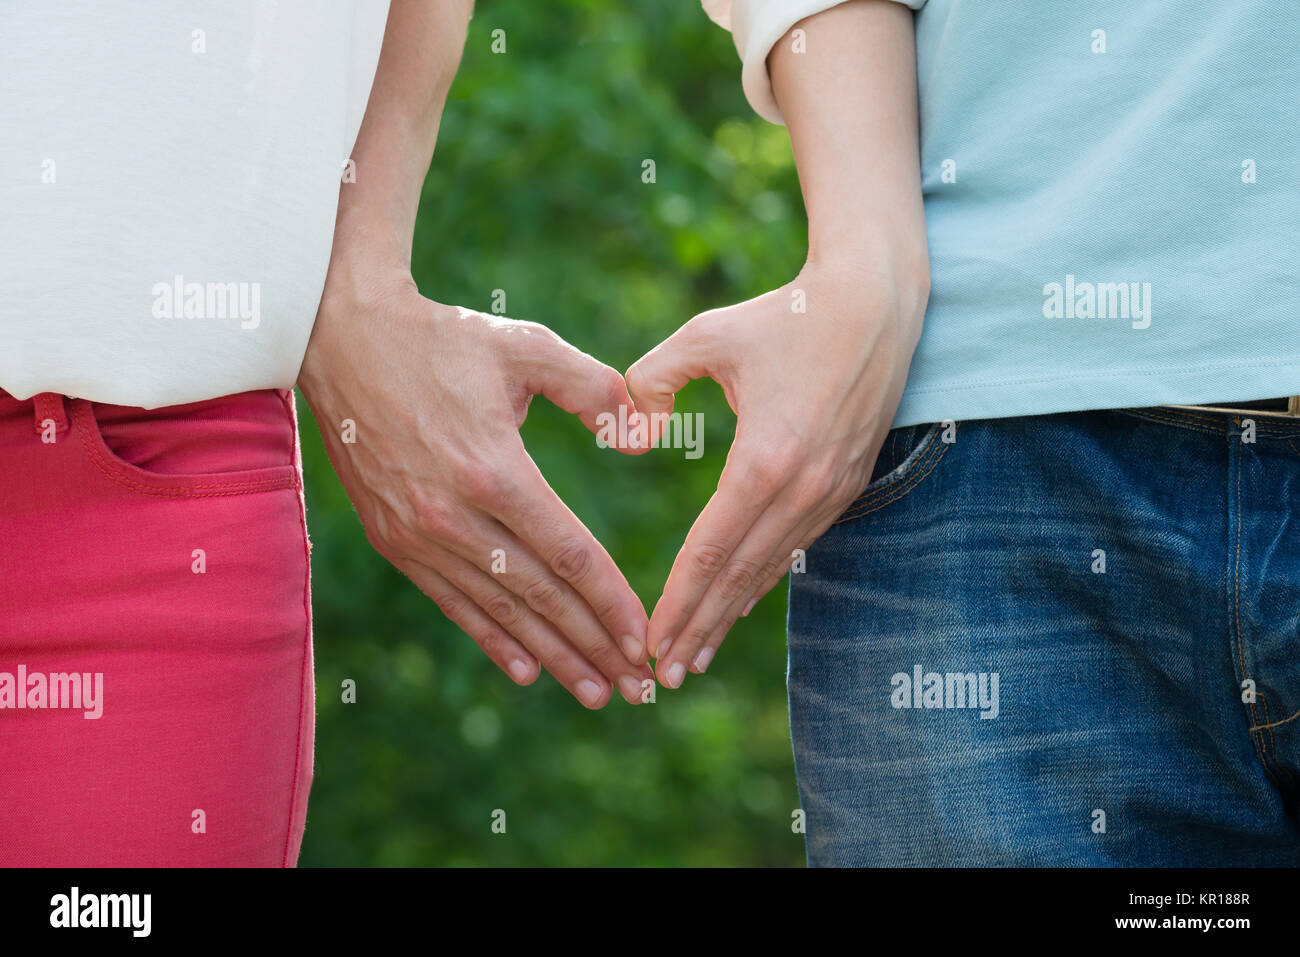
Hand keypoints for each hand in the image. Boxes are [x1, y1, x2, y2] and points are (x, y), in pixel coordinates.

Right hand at [299, 270, 652, 707]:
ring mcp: (418, 534)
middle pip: (540, 598)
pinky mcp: (394, 540)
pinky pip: (453, 602)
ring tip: (594, 691)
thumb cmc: (446, 340)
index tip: (644, 639)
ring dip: (550, 656)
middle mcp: (453, 515)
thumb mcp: (528, 348)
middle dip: (593, 647)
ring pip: (499, 611)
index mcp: (493, 469)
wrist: (341, 341)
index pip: (569, 556)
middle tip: (635, 689)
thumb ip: (596, 389)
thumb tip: (641, 442)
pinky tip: (526, 669)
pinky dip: (492, 638)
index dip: (612, 603)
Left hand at [627, 254, 927, 687]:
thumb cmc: (785, 314)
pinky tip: (740, 602)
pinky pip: (796, 547)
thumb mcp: (706, 336)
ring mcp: (830, 491)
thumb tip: (628, 439)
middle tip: (662, 676)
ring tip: (695, 656)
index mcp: (765, 459)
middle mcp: (803, 488)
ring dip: (731, 615)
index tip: (648, 641)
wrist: (876, 303)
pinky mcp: (845, 486)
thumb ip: (651, 383)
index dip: (677, 602)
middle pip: (740, 577)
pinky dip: (763, 581)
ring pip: (771, 569)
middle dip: (699, 629)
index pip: (710, 551)